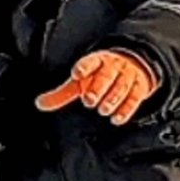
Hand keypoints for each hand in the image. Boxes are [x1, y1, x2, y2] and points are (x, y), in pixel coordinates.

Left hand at [35, 50, 158, 125]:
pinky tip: (116, 118)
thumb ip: (61, 94)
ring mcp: (127, 76)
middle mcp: (113, 67)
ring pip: (121, 86)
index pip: (90, 62)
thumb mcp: (81, 82)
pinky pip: (135, 97)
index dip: (83, 67)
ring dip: (112, 99)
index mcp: (96, 62)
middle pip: (106, 76)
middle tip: (89, 100)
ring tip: (103, 109)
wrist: (133, 65)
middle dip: (98, 87)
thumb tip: (39, 104)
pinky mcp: (139, 87)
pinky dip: (126, 109)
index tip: (77, 73)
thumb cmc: (100, 75)